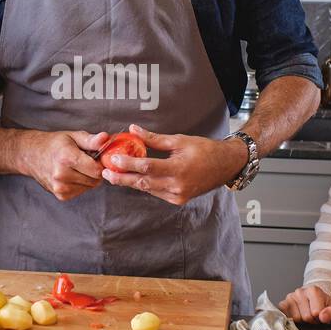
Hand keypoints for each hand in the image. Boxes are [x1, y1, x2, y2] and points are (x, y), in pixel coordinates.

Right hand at [24, 130, 110, 201]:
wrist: (31, 155)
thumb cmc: (54, 144)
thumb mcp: (73, 136)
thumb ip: (91, 140)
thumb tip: (105, 138)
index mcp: (66, 158)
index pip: (96, 170)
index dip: (100, 164)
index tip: (95, 158)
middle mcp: (61, 175)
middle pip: (94, 180)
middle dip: (94, 171)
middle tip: (85, 161)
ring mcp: (60, 187)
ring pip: (89, 186)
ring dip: (88, 178)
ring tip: (76, 167)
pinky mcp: (61, 195)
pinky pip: (81, 191)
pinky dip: (81, 184)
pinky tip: (71, 175)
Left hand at [99, 124, 246, 205]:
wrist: (225, 165)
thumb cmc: (204, 149)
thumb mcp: (179, 140)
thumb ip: (154, 139)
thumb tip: (133, 130)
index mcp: (178, 169)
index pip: (147, 167)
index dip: (128, 163)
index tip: (113, 158)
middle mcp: (177, 186)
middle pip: (143, 183)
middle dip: (122, 178)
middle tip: (105, 173)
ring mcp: (177, 196)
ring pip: (148, 189)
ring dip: (130, 182)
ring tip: (113, 175)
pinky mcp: (177, 200)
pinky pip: (156, 192)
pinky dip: (144, 185)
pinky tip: (132, 179)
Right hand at [280, 286, 330, 323]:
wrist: (318, 303)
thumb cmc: (326, 307)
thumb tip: (323, 317)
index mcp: (313, 290)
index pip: (315, 313)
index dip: (320, 318)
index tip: (321, 316)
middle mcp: (299, 292)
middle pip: (306, 317)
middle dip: (311, 321)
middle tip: (314, 317)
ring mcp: (289, 297)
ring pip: (295, 319)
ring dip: (302, 321)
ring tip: (306, 316)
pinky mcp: (282, 304)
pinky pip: (284, 316)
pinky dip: (290, 320)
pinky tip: (297, 318)